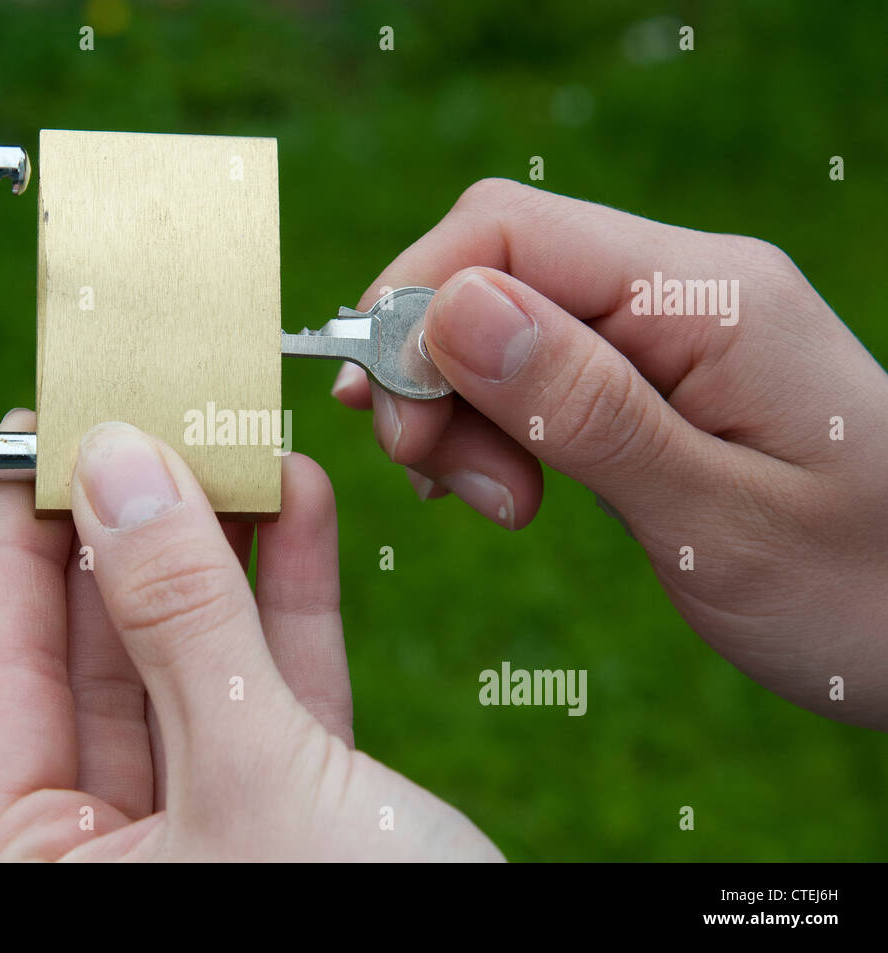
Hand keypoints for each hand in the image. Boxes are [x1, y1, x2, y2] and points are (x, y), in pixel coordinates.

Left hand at [0, 411, 502, 860]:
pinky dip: (293, 594)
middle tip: (143, 412)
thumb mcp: (250, 776)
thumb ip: (178, 619)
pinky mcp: (303, 810)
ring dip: (223, 545)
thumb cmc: (362, 934)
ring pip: (199, 655)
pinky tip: (299, 505)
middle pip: (104, 650)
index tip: (25, 438)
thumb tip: (113, 470)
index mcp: (48, 868)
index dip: (11, 543)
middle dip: (131, 525)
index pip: (4, 670)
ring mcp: (213, 824)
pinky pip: (281, 684)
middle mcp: (119, 849)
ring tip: (231, 436)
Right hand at [334, 179, 887, 728]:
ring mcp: (668, 330)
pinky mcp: (652, 377)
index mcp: (707, 297)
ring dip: (458, 408)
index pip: (507, 232)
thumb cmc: (859, 591)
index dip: (416, 308)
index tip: (395, 423)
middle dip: (430, 370)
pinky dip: (491, 425)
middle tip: (441, 482)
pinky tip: (503, 488)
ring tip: (493, 504)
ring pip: (499, 324)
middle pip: (492, 272)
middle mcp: (683, 289)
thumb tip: (448, 309)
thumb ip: (583, 408)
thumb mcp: (712, 516)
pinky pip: (535, 371)